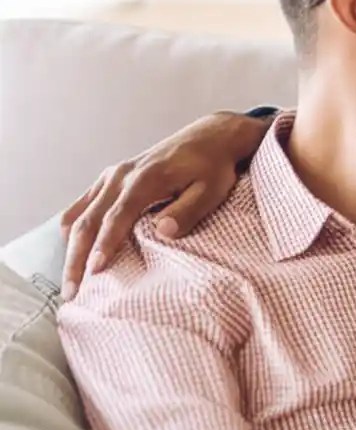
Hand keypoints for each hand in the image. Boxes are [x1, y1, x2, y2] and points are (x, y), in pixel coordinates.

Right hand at [60, 112, 271, 299]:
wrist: (209, 138)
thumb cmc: (213, 167)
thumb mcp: (212, 189)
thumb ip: (188, 210)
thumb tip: (164, 231)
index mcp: (145, 180)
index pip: (117, 216)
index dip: (104, 245)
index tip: (94, 272)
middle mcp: (121, 175)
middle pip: (89, 220)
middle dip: (77, 258)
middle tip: (73, 291)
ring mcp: (112, 176)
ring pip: (79, 215)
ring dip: (70, 248)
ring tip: (68, 280)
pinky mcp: (110, 178)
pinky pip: (82, 204)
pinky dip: (72, 228)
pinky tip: (71, 249)